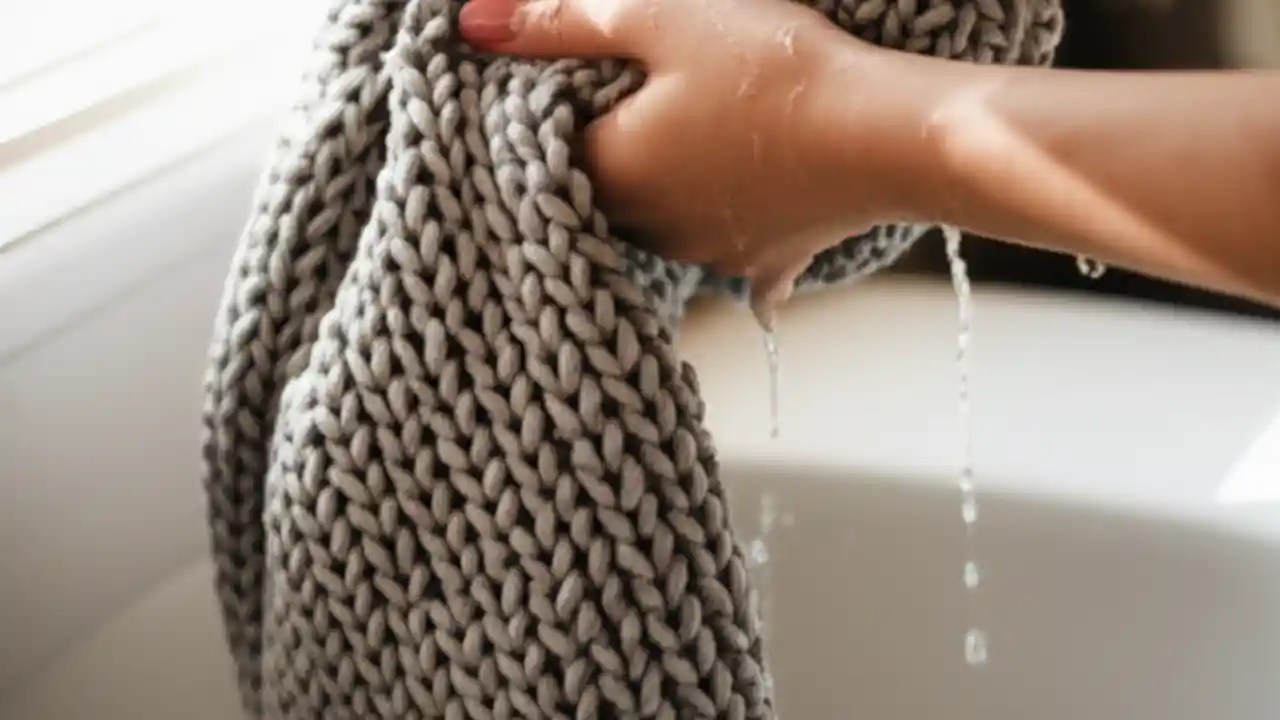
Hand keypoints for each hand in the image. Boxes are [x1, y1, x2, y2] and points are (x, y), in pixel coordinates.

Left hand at [459, 0, 911, 312]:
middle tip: (633, 90)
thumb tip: (472, 23)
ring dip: (665, 176)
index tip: (568, 73)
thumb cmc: (771, 69)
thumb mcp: (657, 15)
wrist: (890, 135)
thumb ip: (560, 20)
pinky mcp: (767, 256)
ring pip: (662, 212)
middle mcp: (651, 228)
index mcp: (613, 172)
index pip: (543, 150)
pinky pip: (731, 241)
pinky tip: (746, 197)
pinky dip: (729, 215)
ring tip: (693, 122)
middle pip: (603, 186)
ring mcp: (711, 251)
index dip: (547, 107)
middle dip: (607, 143)